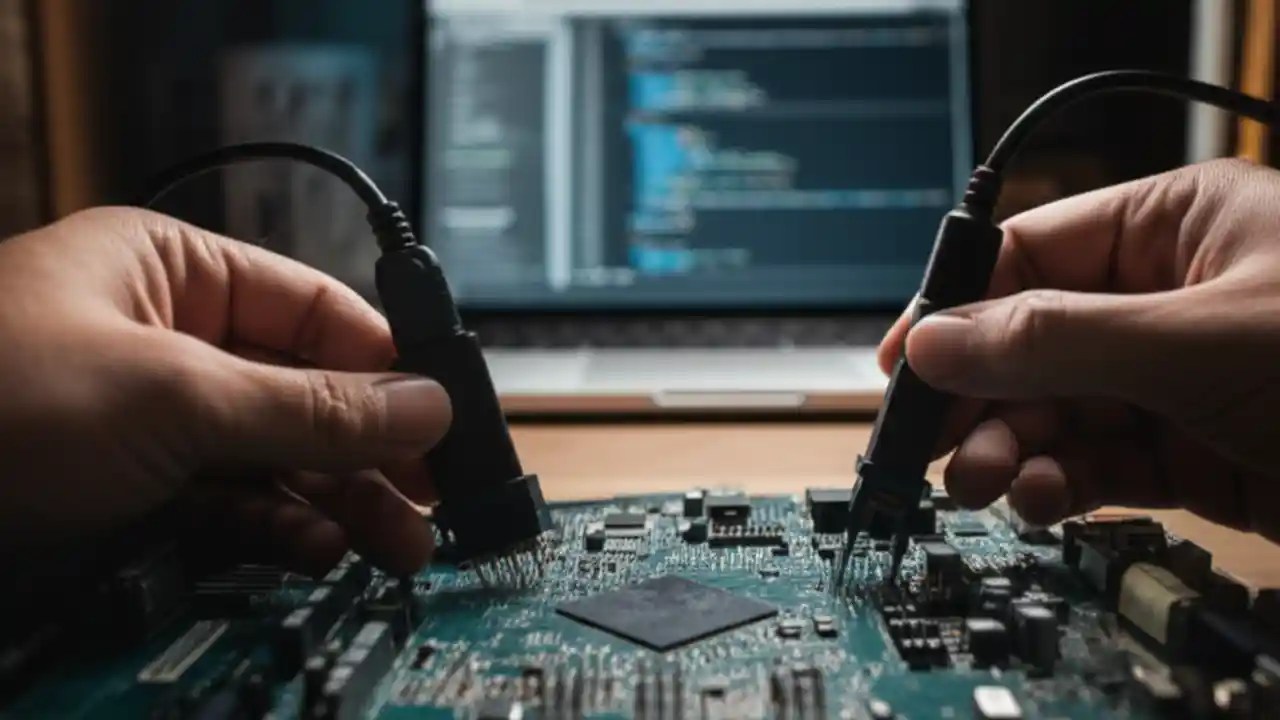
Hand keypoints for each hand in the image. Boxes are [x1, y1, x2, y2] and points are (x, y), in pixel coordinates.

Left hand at [0, 207, 450, 574]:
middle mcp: (167, 339)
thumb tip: (422, 405)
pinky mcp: (129, 491)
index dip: (392, 365)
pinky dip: (278, 531)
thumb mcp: (172, 398)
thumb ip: (312, 405)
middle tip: (430, 503)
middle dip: (371, 450)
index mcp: (172, 271)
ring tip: (393, 544)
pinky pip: (230, 505)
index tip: (446, 421)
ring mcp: (147, 421)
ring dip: (337, 501)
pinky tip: (316, 549)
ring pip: (275, 456)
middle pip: (305, 390)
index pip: (317, 311)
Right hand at [878, 158, 1279, 541]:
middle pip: (1030, 344)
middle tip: (934, 443)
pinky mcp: (1194, 452)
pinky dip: (1061, 485)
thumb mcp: (1200, 340)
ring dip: (1009, 450)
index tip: (903, 363)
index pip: (1029, 254)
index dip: (956, 308)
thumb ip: (1059, 341)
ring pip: (1056, 411)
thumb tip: (938, 343)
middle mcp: (1168, 298)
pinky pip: (1098, 464)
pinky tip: (1043, 497)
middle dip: (979, 397)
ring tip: (986, 479)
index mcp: (1175, 226)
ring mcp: (1179, 379)